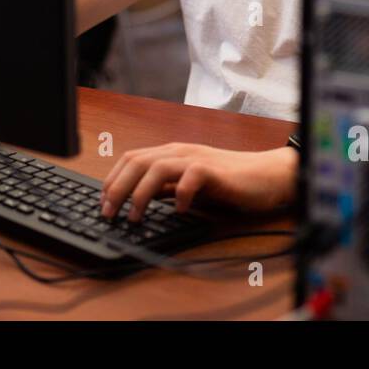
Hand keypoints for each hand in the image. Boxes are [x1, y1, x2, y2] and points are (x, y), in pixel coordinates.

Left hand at [99, 142, 297, 220]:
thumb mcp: (189, 185)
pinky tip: (178, 210)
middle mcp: (180, 152)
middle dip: (117, 187)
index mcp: (171, 153)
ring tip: (134, 216)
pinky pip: (191, 177)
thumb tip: (137, 200)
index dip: (112, 179)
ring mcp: (196, 159)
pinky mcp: (214, 170)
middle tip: (108, 212)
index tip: (102, 202)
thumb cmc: (228, 182)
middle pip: (137, 161)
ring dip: (140, 193)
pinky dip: (180, 194)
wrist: (265, 175)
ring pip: (157, 167)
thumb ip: (165, 188)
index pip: (131, 159)